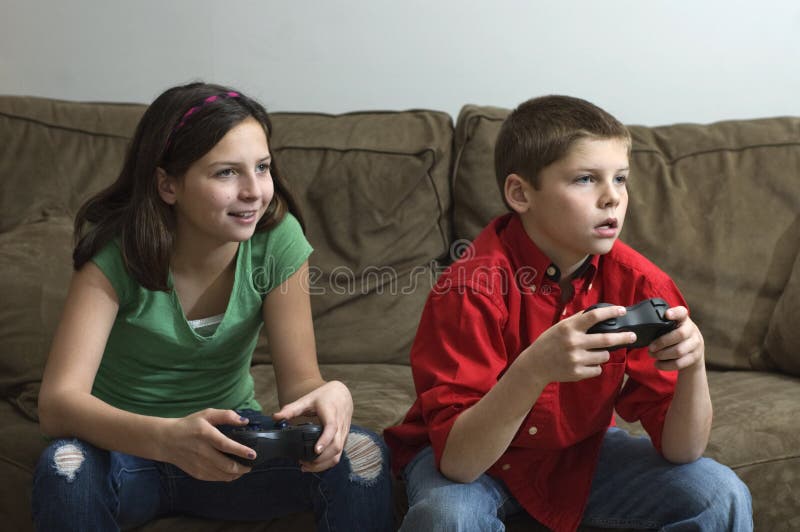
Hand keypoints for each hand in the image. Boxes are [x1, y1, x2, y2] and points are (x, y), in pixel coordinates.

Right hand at [160, 408, 253, 480]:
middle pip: (226, 465)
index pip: (225, 445)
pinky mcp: (197, 473)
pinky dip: (227, 477)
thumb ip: (226, 415)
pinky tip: (232, 472)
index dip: (241, 451)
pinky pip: (216, 478)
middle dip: (243, 467)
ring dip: (237, 474)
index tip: (253, 454)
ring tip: (244, 469)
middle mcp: (202, 451)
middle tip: (251, 464)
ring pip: (223, 475)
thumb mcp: (206, 414)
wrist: (166, 440)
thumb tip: (244, 421)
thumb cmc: (189, 425)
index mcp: (205, 435)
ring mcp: (199, 465)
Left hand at [273, 380, 352, 472]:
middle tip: (303, 462)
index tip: (316, 450)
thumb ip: (291, 409)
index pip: (331, 428)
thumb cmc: (324, 396)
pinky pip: (339, 454)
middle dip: (320, 459)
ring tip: (306, 466)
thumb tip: (275, 417)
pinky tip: (315, 465)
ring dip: (323, 464)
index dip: (324, 440)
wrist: (342, 394)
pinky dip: (327, 462)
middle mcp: (340, 424)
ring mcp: (343, 433)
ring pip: (338, 453)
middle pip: (335, 446)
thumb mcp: (307, 399)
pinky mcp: (344, 439)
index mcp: (331, 413)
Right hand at [521, 305, 636, 382]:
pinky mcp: (577, 373)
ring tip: (593, 353)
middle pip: (607, 339)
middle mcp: (574, 342)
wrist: (535, 365)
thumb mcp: (560, 327)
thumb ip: (577, 320)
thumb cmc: (549, 342)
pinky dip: (595, 366)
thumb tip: (597, 312)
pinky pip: (597, 369)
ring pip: (604, 355)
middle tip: (632, 335)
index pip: (594, 316)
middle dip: (623, 337)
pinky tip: (584, 363)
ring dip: (603, 353)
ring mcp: (576, 359)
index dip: (610, 312)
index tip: (622, 310)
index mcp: (569, 328)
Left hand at [648, 306, 704, 370]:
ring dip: (662, 355)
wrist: (694, 351)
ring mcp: (695, 344)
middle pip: (680, 335)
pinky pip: (679, 363)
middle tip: (650, 347)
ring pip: (679, 351)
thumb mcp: (672, 327)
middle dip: (662, 342)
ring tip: (652, 355)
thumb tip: (640, 328)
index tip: (666, 314)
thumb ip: (661, 325)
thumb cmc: (675, 336)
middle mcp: (692, 330)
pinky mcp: (694, 357)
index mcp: (684, 320)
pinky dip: (665, 365)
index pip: (682, 312)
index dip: (675, 313)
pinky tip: (657, 363)